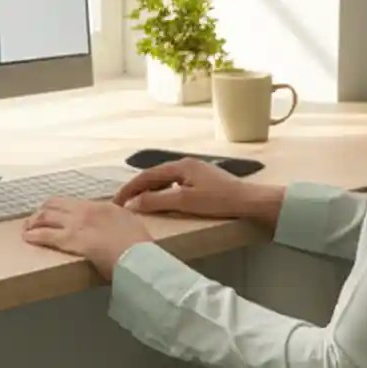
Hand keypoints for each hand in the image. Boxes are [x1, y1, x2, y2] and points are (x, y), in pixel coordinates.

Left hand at [22, 197, 152, 279]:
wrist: (138, 255)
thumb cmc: (139, 245)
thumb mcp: (131, 224)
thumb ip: (119, 219)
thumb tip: (115, 221)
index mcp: (102, 206)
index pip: (74, 203)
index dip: (60, 207)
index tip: (54, 212)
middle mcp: (86, 210)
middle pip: (56, 205)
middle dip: (42, 211)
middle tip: (35, 219)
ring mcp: (77, 223)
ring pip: (47, 216)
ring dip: (34, 221)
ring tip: (27, 228)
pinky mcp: (71, 240)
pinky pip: (46, 234)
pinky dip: (34, 235)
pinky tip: (28, 238)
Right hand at [113, 158, 285, 228]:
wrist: (250, 202)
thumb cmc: (218, 201)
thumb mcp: (184, 202)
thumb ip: (156, 200)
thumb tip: (133, 203)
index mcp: (180, 165)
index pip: (146, 175)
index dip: (129, 188)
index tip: (116, 201)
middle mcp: (187, 164)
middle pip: (155, 175)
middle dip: (137, 189)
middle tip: (123, 203)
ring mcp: (197, 171)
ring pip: (166, 179)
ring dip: (150, 190)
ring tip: (138, 204)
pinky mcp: (204, 180)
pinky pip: (176, 183)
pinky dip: (164, 192)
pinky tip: (163, 201)